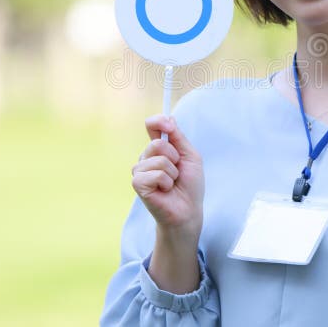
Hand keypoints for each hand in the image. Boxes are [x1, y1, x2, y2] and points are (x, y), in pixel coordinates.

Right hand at [131, 115, 203, 240]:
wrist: (188, 210)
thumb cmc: (190, 185)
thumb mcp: (189, 156)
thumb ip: (178, 137)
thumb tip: (169, 117)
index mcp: (158, 148)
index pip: (151, 125)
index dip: (159, 121)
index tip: (169, 126)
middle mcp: (146, 157)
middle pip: (158, 143)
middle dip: (175, 157)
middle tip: (177, 172)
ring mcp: (139, 170)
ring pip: (158, 159)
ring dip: (172, 172)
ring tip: (171, 183)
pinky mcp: (138, 183)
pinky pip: (156, 174)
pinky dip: (166, 182)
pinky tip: (165, 190)